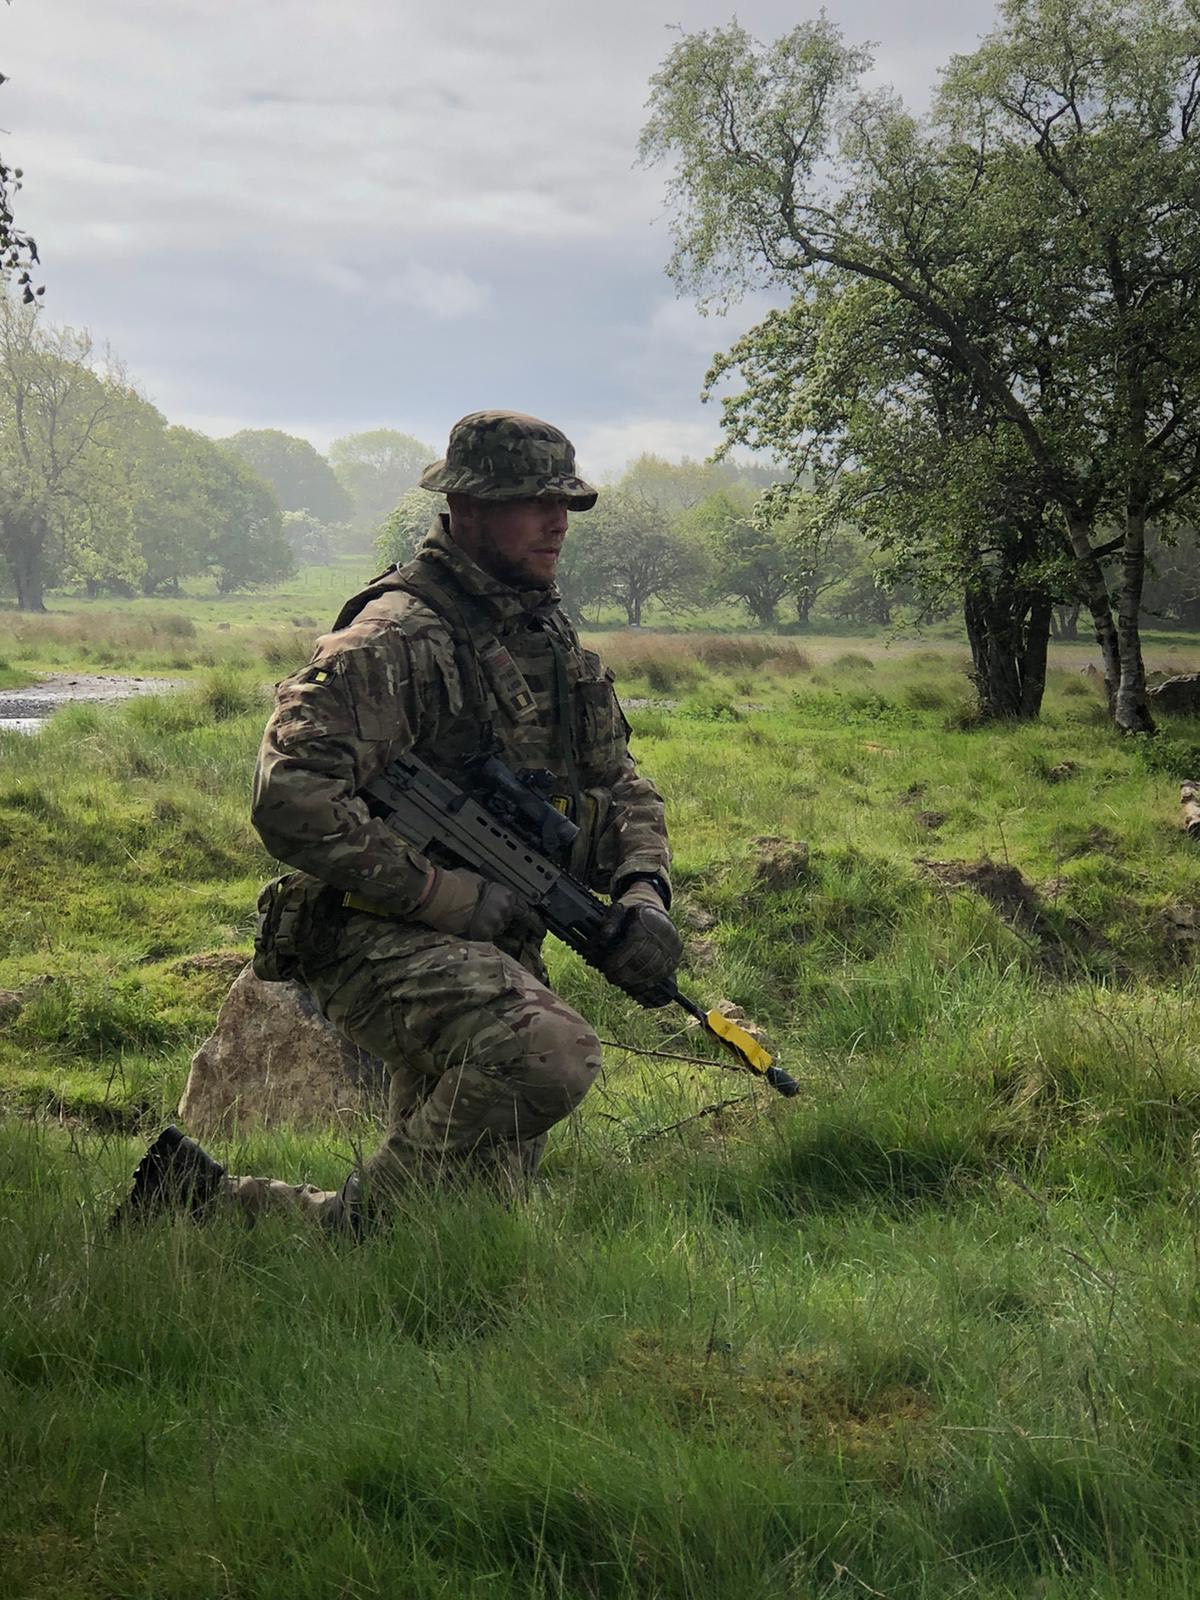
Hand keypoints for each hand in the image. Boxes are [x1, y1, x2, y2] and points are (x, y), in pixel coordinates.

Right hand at [413, 866, 518, 941]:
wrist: (443, 896)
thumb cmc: (457, 884)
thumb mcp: (477, 879)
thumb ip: (488, 888)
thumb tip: (485, 889)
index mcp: (505, 894)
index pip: (520, 907)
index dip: (512, 909)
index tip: (508, 911)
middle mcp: (504, 909)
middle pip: (507, 919)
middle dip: (498, 917)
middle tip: (485, 914)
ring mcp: (495, 924)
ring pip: (497, 929)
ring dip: (489, 927)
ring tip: (476, 921)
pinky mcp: (483, 935)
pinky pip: (486, 937)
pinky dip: (480, 935)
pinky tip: (471, 928)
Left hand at [595, 880, 681, 1005]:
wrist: (654, 906)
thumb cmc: (632, 910)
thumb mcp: (617, 909)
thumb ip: (609, 922)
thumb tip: (604, 940)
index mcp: (649, 919)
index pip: (635, 945)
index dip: (619, 960)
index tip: (606, 968)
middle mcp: (665, 933)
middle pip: (644, 960)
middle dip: (625, 973)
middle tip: (611, 978)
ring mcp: (673, 945)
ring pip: (654, 970)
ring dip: (635, 980)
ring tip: (620, 982)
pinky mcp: (676, 956)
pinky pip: (662, 974)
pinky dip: (648, 982)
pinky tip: (635, 985)